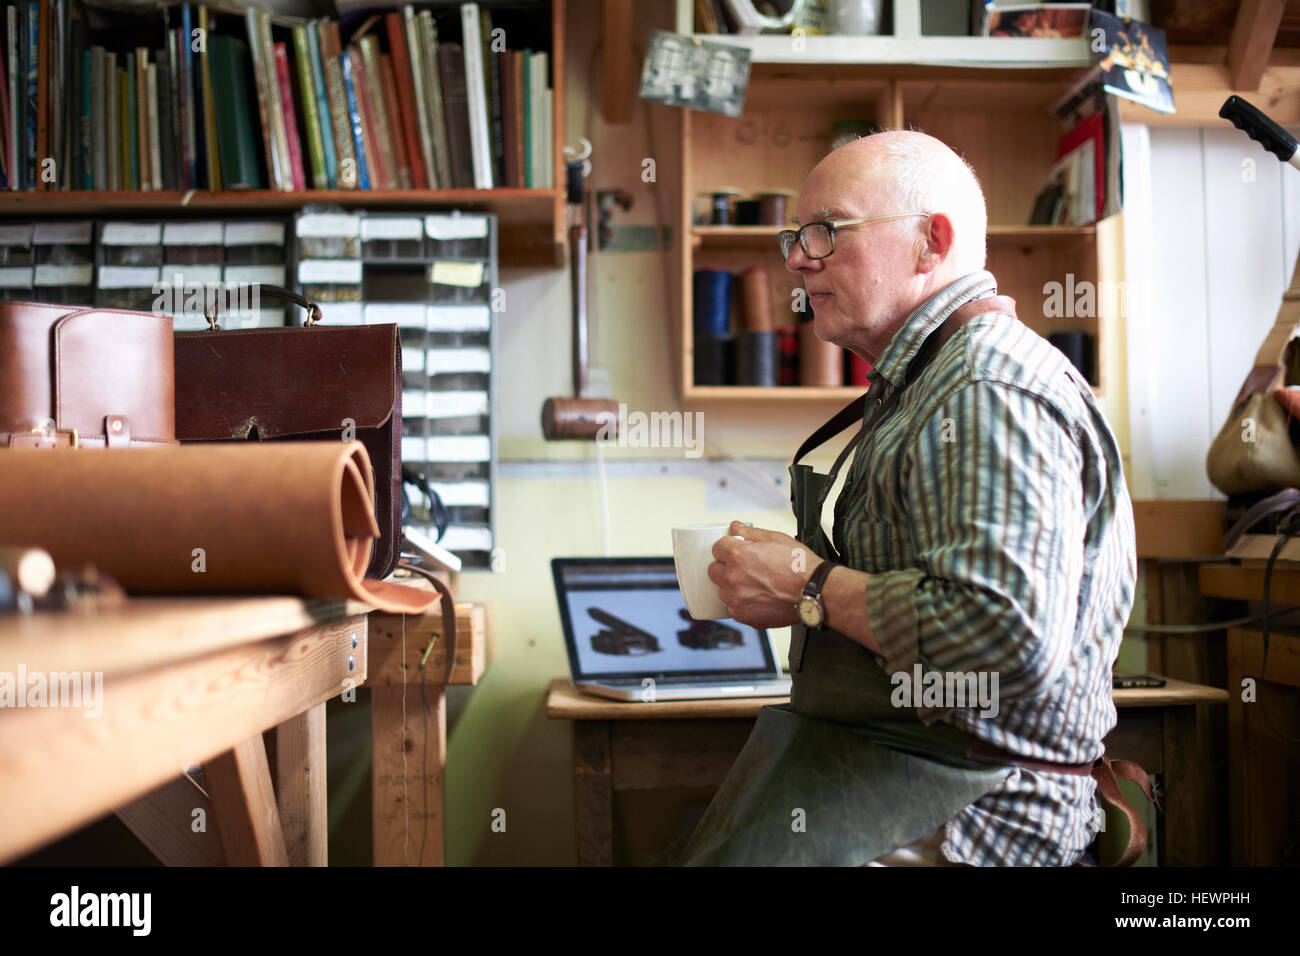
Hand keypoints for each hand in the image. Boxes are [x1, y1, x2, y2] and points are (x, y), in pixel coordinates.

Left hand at [707, 520, 822, 628]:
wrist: (814, 592)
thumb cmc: (800, 566)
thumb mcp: (776, 539)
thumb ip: (750, 533)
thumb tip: (735, 527)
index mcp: (739, 555)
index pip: (717, 548)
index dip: (728, 548)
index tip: (735, 551)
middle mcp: (734, 578)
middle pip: (714, 570)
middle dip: (726, 566)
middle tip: (744, 567)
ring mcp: (737, 599)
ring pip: (722, 590)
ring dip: (732, 587)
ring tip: (754, 584)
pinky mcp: (744, 616)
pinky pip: (732, 607)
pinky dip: (741, 603)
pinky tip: (757, 597)